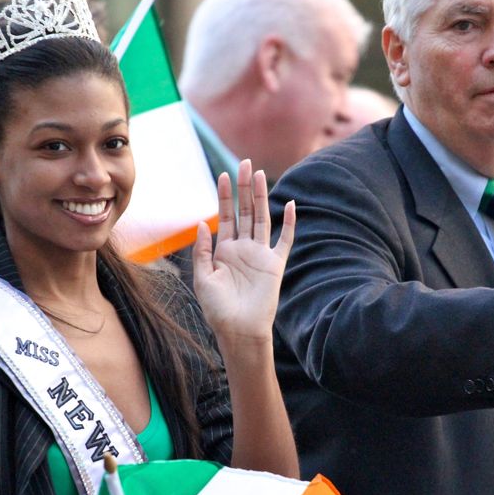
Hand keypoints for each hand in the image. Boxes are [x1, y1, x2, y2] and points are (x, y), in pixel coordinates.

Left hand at [192, 159, 295, 341]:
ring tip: (259, 175)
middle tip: (245, 164)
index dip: (224, 196)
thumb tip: (202, 222)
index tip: (223, 175)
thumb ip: (202, 250)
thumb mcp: (203, 278)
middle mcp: (244, 248)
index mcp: (224, 251)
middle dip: (244, 188)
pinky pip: (284, 240)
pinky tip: (290, 205)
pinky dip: (288, 223)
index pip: (225, 216)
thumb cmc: (218, 310)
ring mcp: (261, 255)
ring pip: (262, 218)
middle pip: (245, 211)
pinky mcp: (275, 265)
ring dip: (261, 197)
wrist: (238, 331)